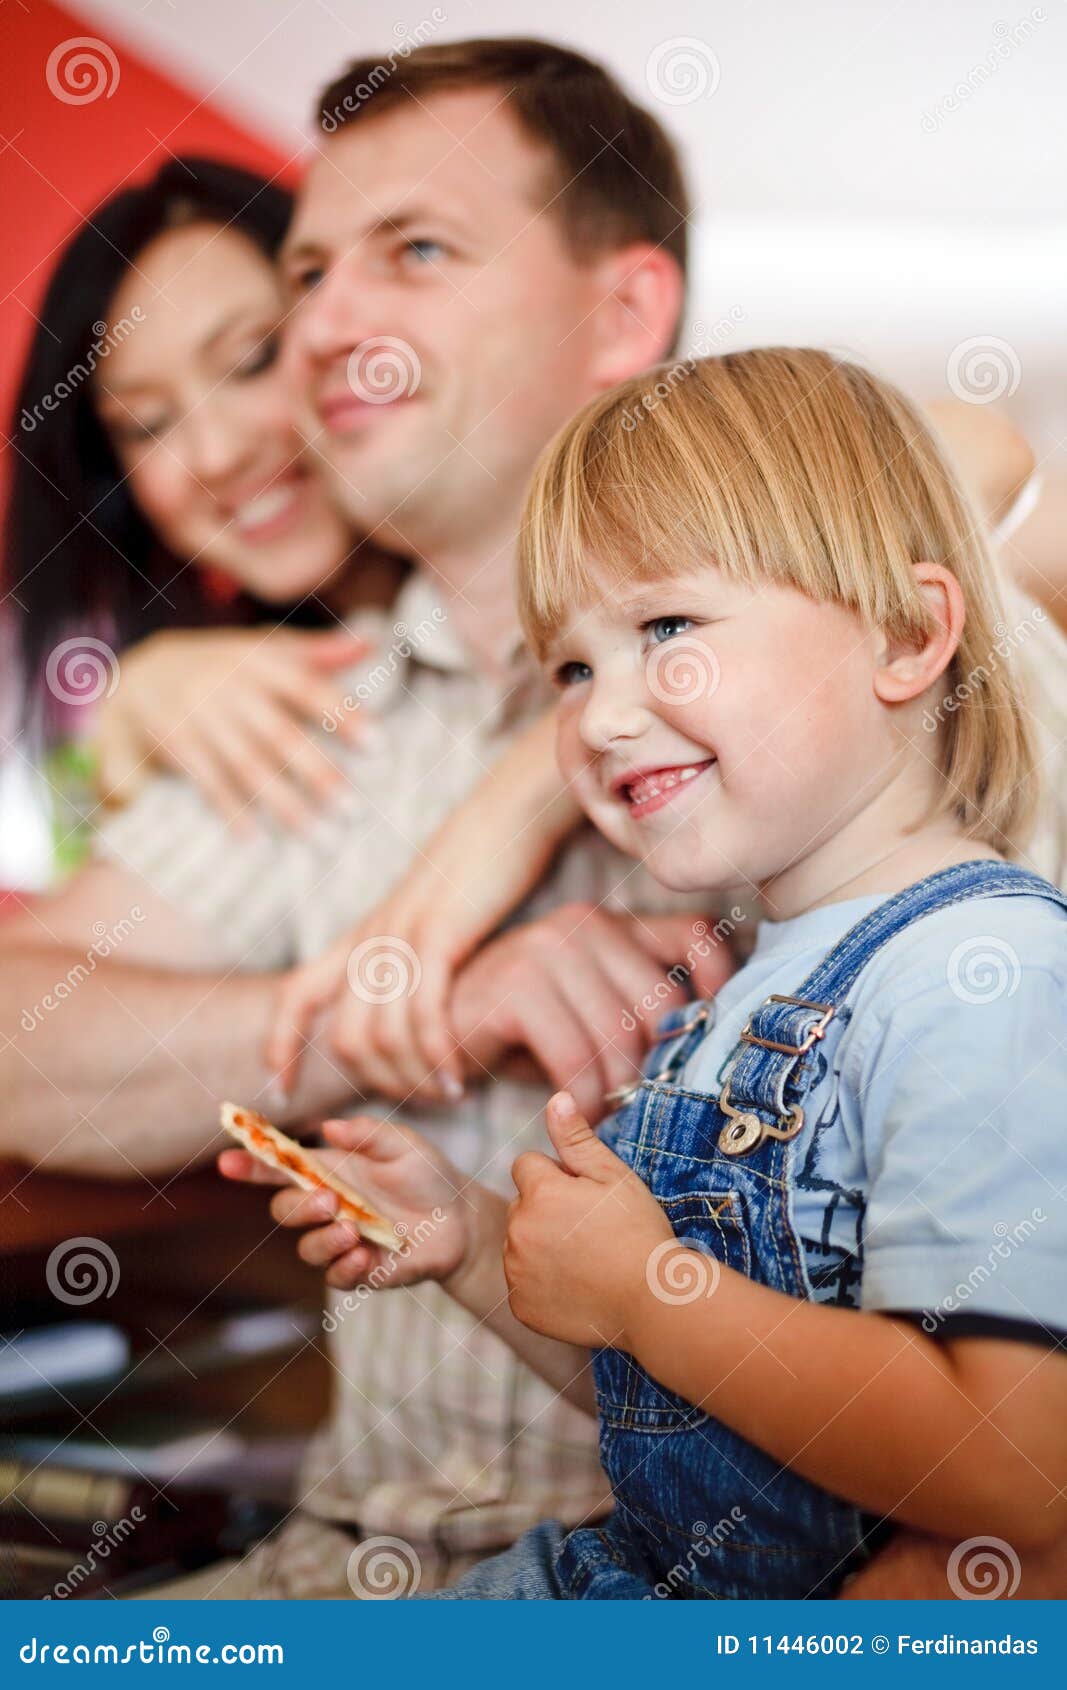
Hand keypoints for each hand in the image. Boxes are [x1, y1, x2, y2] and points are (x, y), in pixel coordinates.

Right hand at [97, 625, 371, 829]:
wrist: (140, 675)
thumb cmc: (222, 666)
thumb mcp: (261, 649)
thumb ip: (314, 651)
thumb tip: (371, 643)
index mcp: (258, 662)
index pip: (307, 688)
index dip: (342, 715)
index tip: (378, 746)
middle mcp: (229, 688)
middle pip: (280, 735)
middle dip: (318, 773)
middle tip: (353, 810)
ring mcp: (199, 716)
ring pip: (247, 765)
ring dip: (283, 803)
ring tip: (318, 836)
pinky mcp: (175, 743)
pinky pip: (207, 781)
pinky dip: (231, 809)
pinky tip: (256, 837)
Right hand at [218, 1116, 483, 1291]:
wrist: (461, 1219)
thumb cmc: (425, 1175)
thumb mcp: (403, 1144)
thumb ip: (368, 1133)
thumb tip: (328, 1127)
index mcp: (327, 1171)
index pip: (278, 1168)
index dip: (249, 1165)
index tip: (226, 1161)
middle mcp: (326, 1207)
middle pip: (283, 1211)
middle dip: (297, 1207)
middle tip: (329, 1201)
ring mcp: (339, 1241)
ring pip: (306, 1249)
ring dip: (323, 1240)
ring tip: (354, 1230)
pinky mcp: (360, 1271)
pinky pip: (337, 1277)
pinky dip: (345, 1266)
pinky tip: (366, 1253)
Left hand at [267, 708, 581, 1102]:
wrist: (507, 817)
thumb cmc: (480, 874)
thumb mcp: (431, 921)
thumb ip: (413, 962)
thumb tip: (414, 1013)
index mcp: (361, 936)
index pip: (296, 994)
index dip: (279, 1044)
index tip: (278, 1089)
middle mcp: (370, 939)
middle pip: (343, 1035)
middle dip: (375, 1082)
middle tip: (419, 1101)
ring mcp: (400, 937)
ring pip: (381, 1034)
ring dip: (413, 1077)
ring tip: (449, 1095)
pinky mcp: (438, 934)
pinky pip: (425, 1014)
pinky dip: (439, 1055)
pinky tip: (460, 1076)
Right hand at [451, 905, 730, 1122]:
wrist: (438, 1027)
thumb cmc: (524, 1026)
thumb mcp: (588, 1008)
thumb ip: (636, 1011)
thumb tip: (699, 1055)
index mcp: (615, 924)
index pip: (695, 935)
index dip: (721, 982)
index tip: (719, 1033)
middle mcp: (587, 923)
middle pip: (660, 1002)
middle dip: (656, 1067)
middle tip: (642, 1102)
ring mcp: (549, 948)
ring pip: (618, 1036)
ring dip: (616, 1092)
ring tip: (608, 1115)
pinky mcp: (516, 986)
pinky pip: (573, 1057)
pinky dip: (581, 1098)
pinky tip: (574, 1111)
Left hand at [504, 1091, 671, 1346]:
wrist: (652, 1302)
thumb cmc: (639, 1232)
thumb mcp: (613, 1176)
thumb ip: (576, 1137)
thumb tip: (555, 1099)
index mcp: (539, 1193)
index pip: (527, 1166)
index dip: (558, 1177)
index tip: (586, 1198)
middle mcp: (518, 1230)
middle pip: (521, 1205)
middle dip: (546, 1210)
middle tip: (589, 1230)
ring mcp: (516, 1272)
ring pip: (519, 1244)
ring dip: (541, 1245)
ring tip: (586, 1260)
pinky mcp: (521, 1306)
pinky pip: (522, 1283)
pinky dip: (542, 1284)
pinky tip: (577, 1287)